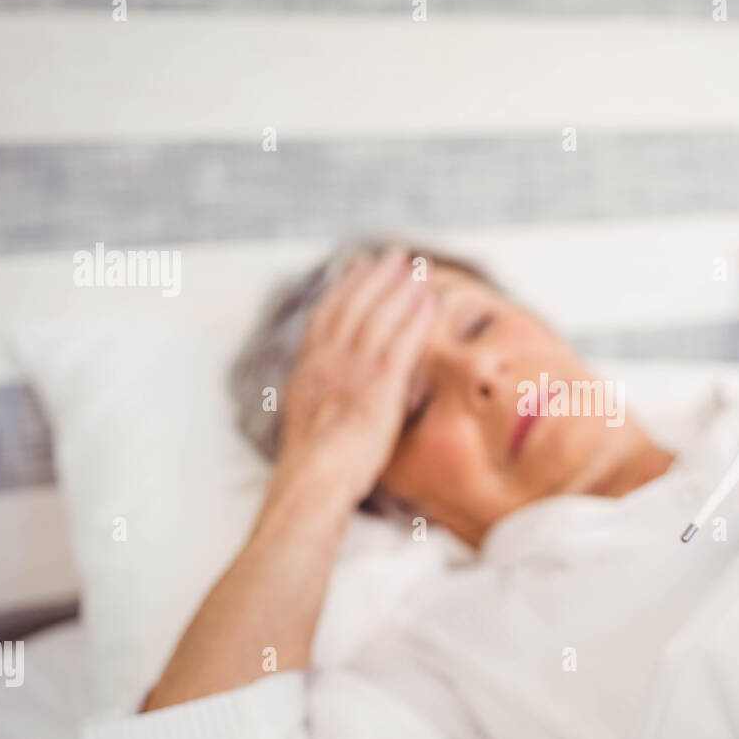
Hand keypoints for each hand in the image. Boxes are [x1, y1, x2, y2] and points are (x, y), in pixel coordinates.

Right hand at [272, 247, 434, 509]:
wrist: (312, 483)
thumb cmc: (313, 470)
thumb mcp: (309, 425)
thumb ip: (324, 402)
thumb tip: (335, 401)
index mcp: (308, 369)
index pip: (326, 315)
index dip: (345, 287)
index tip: (358, 265)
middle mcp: (327, 362)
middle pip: (354, 306)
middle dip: (377, 276)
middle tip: (396, 255)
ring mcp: (352, 372)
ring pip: (379, 317)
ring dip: (400, 288)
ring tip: (418, 269)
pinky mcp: (378, 386)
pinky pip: (401, 343)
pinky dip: (415, 318)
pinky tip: (430, 302)